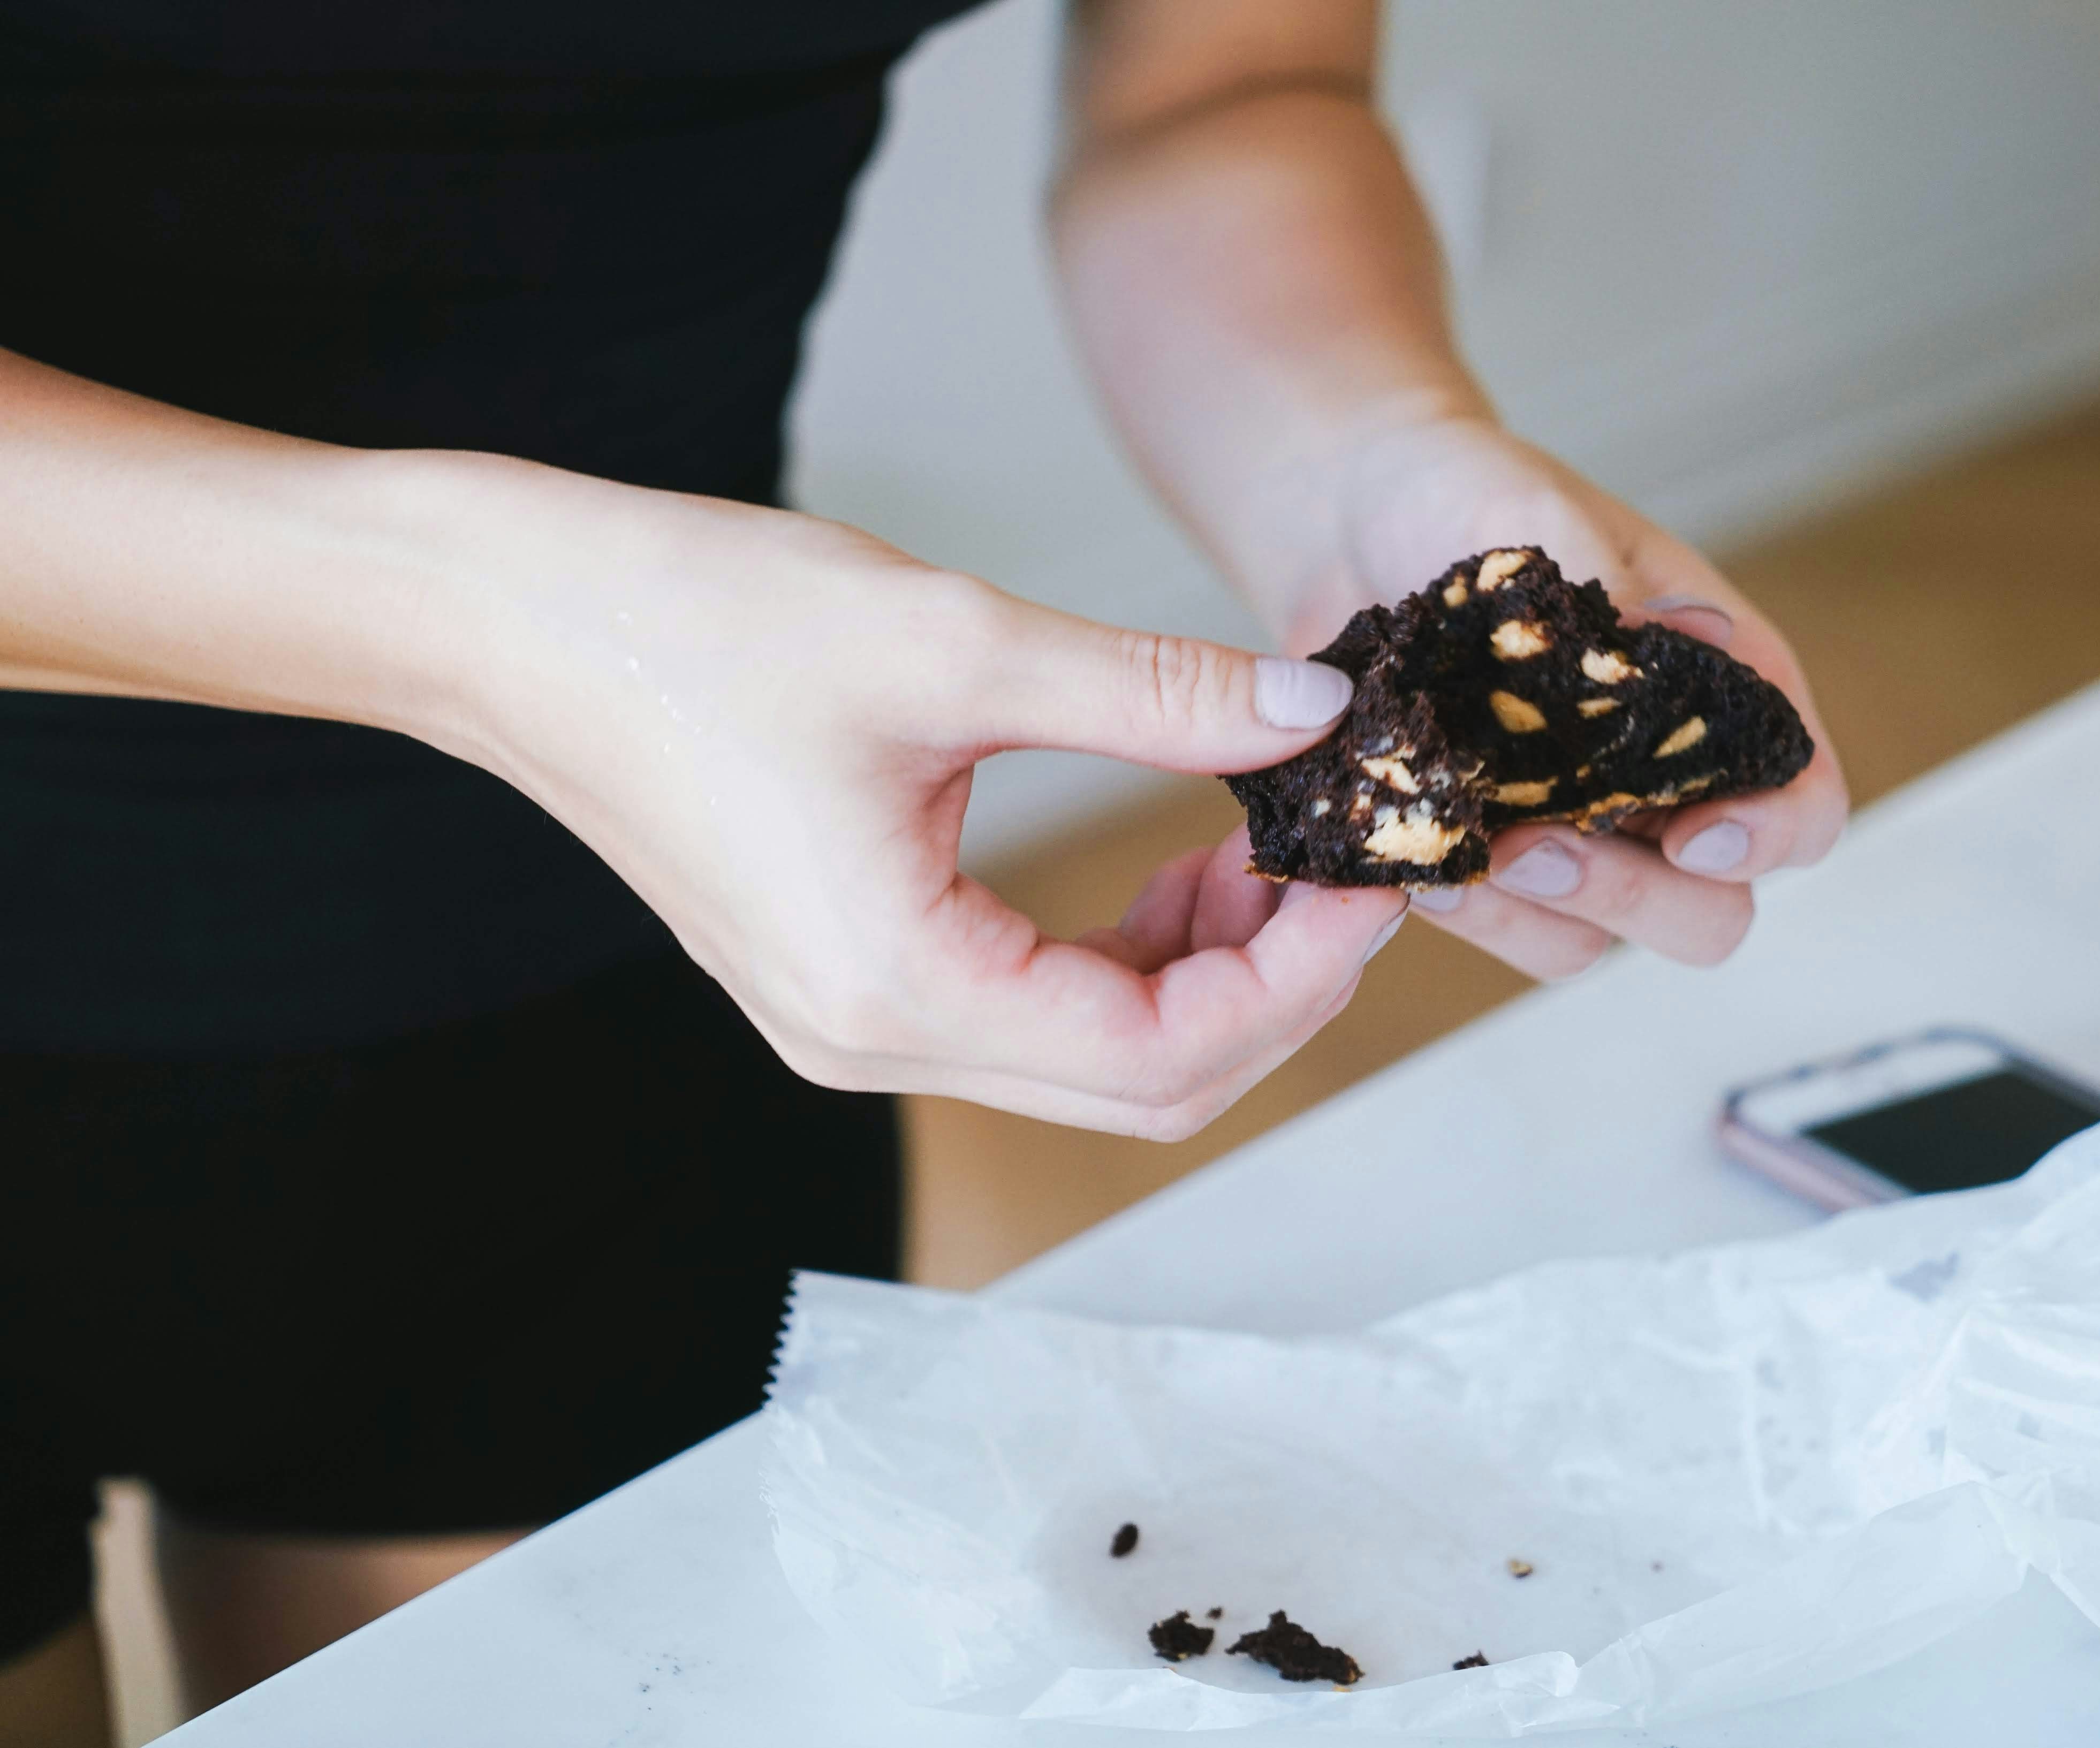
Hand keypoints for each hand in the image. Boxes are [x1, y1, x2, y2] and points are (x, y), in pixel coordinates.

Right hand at [412, 455, 1405, 1138]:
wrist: (516, 624)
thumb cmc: (694, 623)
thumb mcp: (953, 643)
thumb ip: (1154, 693)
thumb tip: (1311, 710)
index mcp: (896, 987)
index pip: (1160, 1057)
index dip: (1295, 979)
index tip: (1366, 878)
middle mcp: (872, 1040)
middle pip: (1141, 1088)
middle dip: (1268, 991)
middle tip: (1338, 870)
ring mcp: (854, 1022)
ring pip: (1093, 1060)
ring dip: (1201, 978)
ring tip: (1258, 852)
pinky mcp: (848, 978)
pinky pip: (1031, 1015)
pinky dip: (1122, 961)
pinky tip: (1167, 870)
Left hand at [1277, 415, 1846, 978]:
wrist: (1338, 514)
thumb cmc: (1460, 494)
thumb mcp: (1532, 517)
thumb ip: (1609, 587)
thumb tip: (1695, 636)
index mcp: (1719, 691)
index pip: (1803, 802)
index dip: (1772, 836)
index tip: (1694, 835)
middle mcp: (1660, 779)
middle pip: (1708, 911)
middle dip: (1633, 900)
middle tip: (1537, 848)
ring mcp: (1574, 828)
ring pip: (1597, 942)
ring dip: (1534, 916)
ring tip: (1461, 854)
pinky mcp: (1487, 853)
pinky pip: (1504, 931)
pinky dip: (1466, 915)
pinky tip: (1412, 860)